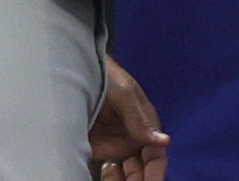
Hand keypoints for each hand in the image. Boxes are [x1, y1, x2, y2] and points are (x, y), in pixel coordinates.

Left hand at [90, 53, 168, 180]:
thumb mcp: (124, 94)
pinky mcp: (97, 147)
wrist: (74, 69)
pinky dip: (109, 175)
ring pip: (123, 170)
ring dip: (122, 177)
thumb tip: (164, 141)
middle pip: (140, 166)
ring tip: (112, 170)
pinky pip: (105, 168)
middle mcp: (132, 136)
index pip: (156, 152)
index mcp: (146, 122)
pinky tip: (109, 176)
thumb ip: (140, 120)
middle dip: (138, 177)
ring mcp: (114, 143)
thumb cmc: (106, 74)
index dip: (155, 169)